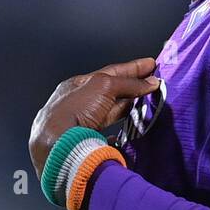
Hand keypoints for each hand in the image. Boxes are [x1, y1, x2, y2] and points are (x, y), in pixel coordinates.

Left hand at [28, 56, 160, 175]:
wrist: (56, 146)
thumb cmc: (73, 111)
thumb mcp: (103, 87)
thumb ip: (127, 83)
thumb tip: (150, 82)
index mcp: (77, 85)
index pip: (111, 73)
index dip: (133, 68)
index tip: (151, 64)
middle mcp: (77, 104)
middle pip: (110, 93)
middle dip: (131, 88)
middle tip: (153, 83)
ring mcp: (80, 124)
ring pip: (108, 113)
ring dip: (126, 108)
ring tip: (146, 104)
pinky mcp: (86, 143)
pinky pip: (106, 136)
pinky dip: (118, 133)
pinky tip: (127, 134)